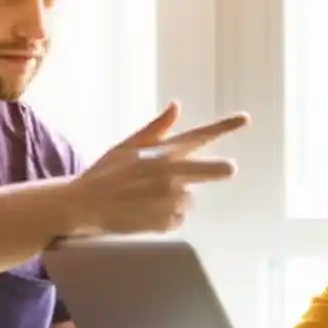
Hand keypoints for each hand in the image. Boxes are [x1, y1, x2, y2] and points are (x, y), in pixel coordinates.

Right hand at [63, 102, 248, 235]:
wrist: (81, 205)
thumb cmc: (105, 173)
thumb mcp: (128, 146)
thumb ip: (157, 129)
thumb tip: (177, 106)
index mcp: (162, 152)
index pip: (200, 135)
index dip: (225, 126)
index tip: (246, 118)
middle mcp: (170, 174)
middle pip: (217, 170)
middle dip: (220, 169)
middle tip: (223, 170)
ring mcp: (170, 199)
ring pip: (191, 197)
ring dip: (178, 197)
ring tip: (148, 197)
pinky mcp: (165, 222)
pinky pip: (179, 218)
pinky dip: (168, 216)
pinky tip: (146, 212)